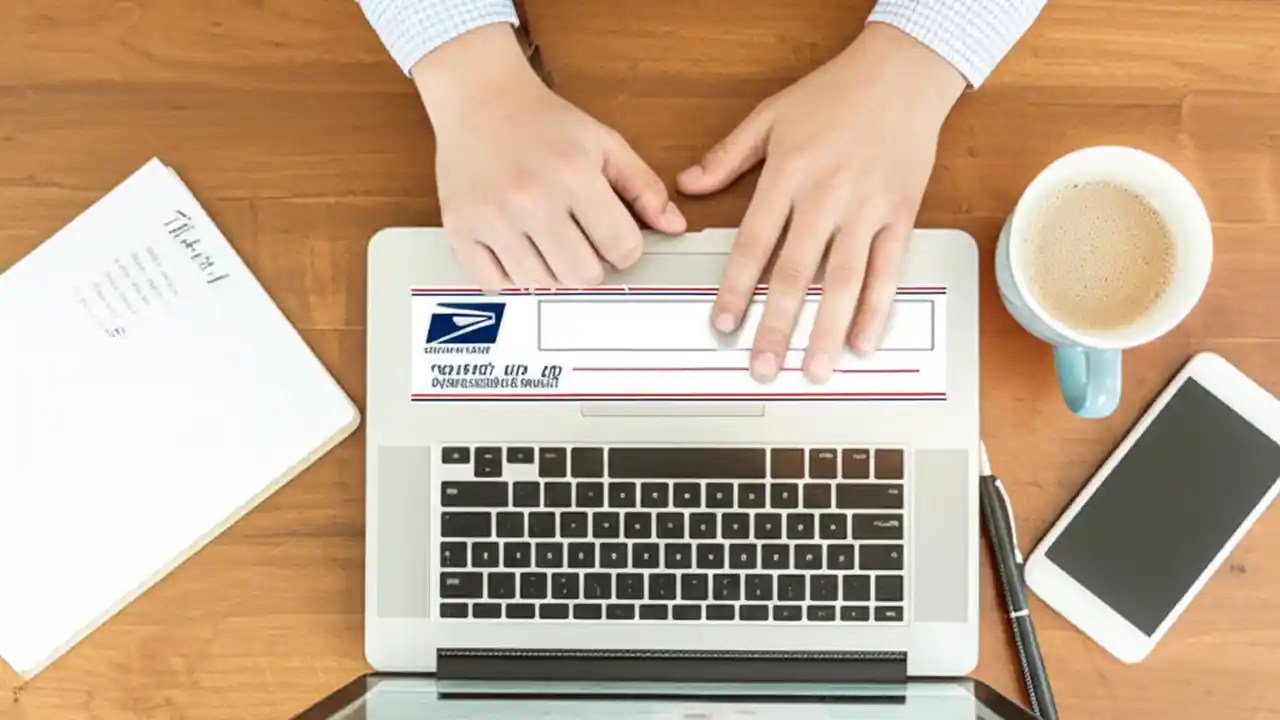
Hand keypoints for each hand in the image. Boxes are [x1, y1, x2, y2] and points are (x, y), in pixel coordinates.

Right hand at [414, 24, 685, 289]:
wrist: (480, 99)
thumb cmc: (543, 122)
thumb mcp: (604, 143)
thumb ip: (644, 186)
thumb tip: (674, 225)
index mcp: (573, 174)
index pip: (621, 247)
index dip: (625, 248)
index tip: (613, 238)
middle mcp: (530, 198)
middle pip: (582, 276)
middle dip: (590, 265)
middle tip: (581, 243)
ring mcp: (492, 217)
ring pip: (540, 284)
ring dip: (550, 272)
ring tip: (547, 243)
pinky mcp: (459, 229)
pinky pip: (495, 283)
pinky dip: (510, 277)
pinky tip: (517, 250)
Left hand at [678, 24, 964, 382]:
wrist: (901, 73)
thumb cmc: (835, 93)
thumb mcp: (770, 115)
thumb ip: (727, 156)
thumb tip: (687, 185)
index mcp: (789, 174)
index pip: (754, 243)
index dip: (736, 288)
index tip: (722, 324)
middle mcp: (827, 196)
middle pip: (796, 273)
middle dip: (778, 326)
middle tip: (763, 366)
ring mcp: (867, 209)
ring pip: (844, 281)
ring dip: (828, 331)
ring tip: (815, 369)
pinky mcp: (900, 214)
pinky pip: (889, 269)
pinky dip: (878, 307)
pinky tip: (864, 340)